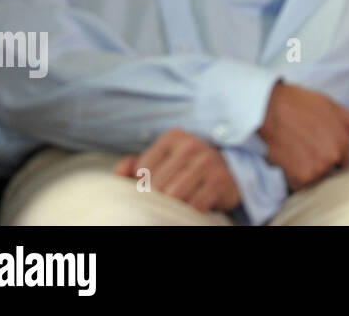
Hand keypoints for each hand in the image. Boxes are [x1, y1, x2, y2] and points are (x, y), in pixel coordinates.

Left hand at [113, 128, 239, 213]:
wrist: (229, 169)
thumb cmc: (187, 166)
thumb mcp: (163, 159)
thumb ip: (136, 164)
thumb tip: (118, 173)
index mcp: (173, 137)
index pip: (143, 168)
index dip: (141, 184)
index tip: (149, 188)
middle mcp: (192, 145)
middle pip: (157, 184)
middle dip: (156, 197)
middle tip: (160, 202)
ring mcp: (209, 162)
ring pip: (175, 195)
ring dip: (172, 205)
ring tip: (174, 205)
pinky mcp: (220, 181)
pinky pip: (195, 205)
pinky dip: (189, 211)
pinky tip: (190, 207)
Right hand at [257, 82, 348, 190]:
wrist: (270, 109)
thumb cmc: (297, 104)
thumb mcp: (331, 105)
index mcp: (342, 141)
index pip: (344, 159)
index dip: (332, 154)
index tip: (321, 149)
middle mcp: (332, 157)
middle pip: (329, 169)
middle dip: (320, 161)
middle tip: (306, 147)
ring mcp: (316, 168)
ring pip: (315, 177)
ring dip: (307, 170)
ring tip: (296, 151)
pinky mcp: (299, 177)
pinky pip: (299, 184)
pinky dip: (294, 177)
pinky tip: (288, 160)